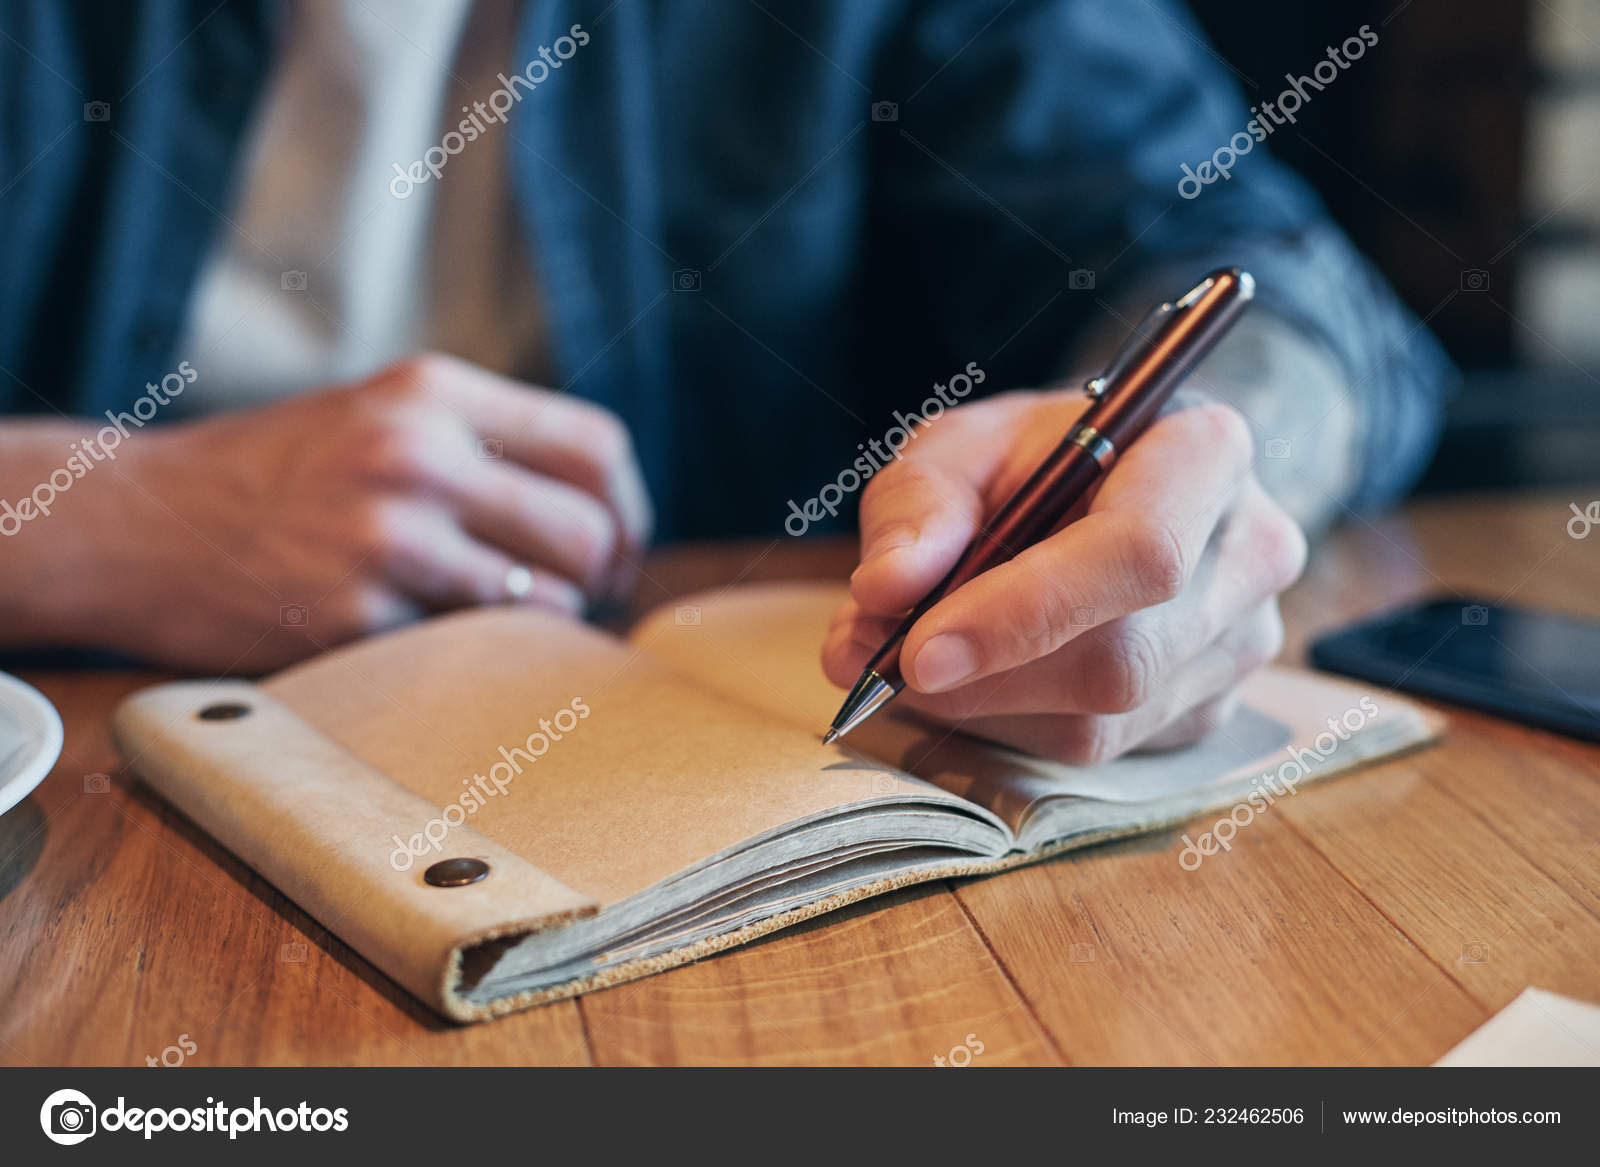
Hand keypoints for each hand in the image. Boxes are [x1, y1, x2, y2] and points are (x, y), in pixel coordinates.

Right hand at [76, 353, 651, 670]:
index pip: (595, 445)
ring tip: (508, 626)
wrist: (134, 523)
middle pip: (587, 529)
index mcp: (433, 392)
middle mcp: (417, 453)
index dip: (628, 508)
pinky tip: (433, 645)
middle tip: (583, 603)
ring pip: (544, 602)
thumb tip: (603, 513)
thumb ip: (480, 446)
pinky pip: (466, 651)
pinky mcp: (354, 615)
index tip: (619, 548)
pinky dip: (469, 658)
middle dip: (603, 579)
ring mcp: (385, 536)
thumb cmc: (274, 476)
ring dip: (545, 628)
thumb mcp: (377, 417)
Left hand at [822, 387, 1305, 763]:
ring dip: (981, 706)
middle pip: (1120, 661)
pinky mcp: (1209, 709)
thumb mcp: (964, 445)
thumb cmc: (1037, 457)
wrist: (1111, 480)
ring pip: (1102, 724)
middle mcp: (1250, 554)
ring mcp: (1242, 643)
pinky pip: (1098, 753)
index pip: (1140, 554)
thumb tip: (886, 588)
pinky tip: (975, 678)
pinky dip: (1010, 726)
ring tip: (907, 655)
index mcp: (1206, 455)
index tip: (917, 651)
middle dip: (983, 677)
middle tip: (876, 658)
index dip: (1025, 613)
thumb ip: (919, 503)